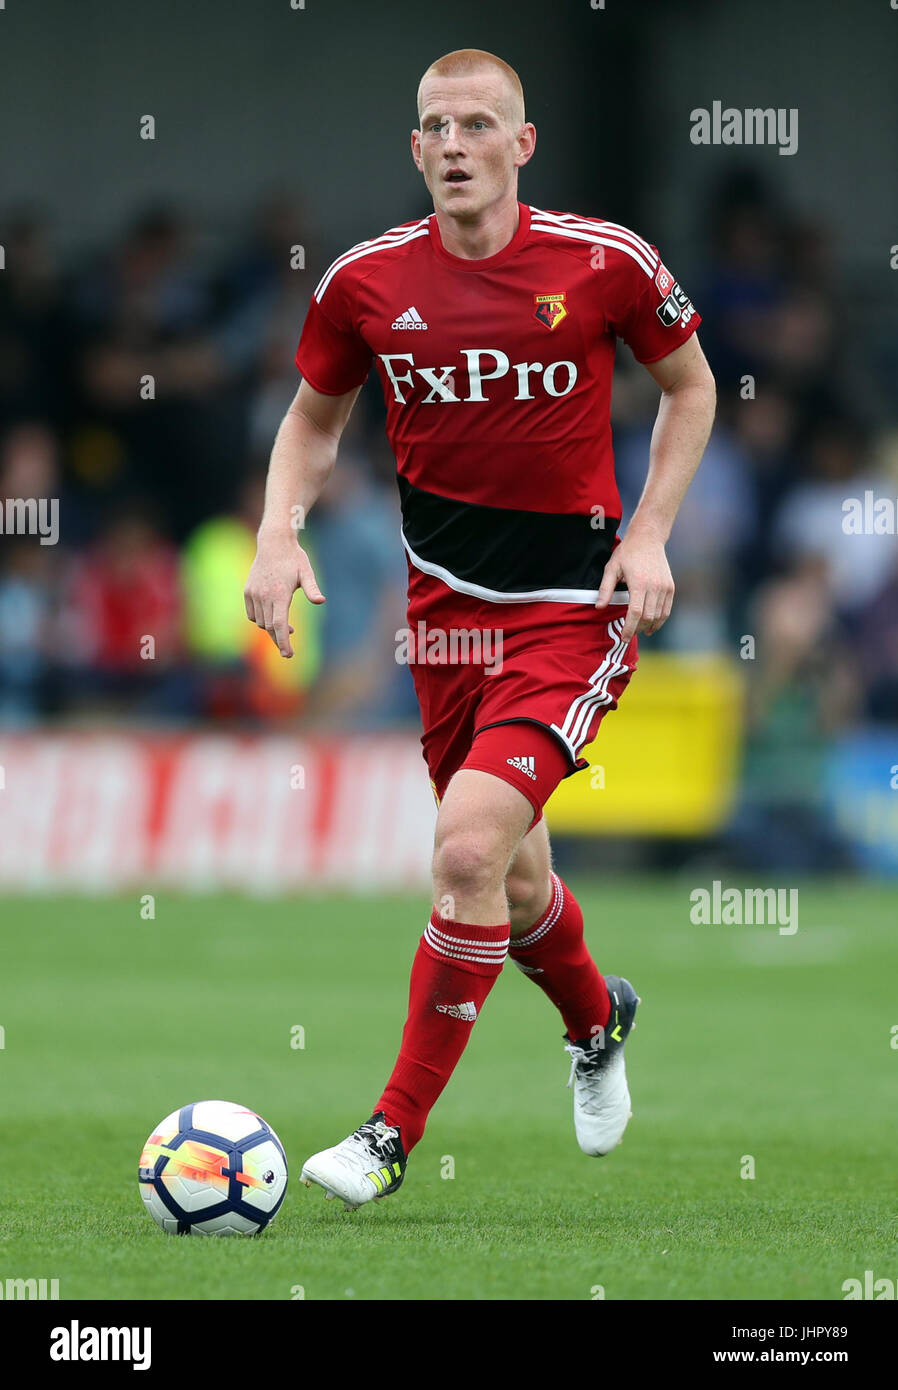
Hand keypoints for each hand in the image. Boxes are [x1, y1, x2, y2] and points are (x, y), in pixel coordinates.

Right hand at [243, 533, 324, 657]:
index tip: (289, 654)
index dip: (283, 642)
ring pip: (260, 622)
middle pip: (270, 627)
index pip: (279, 625)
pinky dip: (260, 620)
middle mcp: (264, 596)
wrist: (273, 543)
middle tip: (288, 651)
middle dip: (279, 641)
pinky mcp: (247, 591)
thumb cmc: (294, 558)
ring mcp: (253, 593)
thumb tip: (321, 601)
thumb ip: (312, 588)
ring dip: (272, 629)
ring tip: (288, 628)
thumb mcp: (307, 572)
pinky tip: (272, 617)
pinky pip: (251, 614)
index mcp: (279, 594)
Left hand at [595, 530, 673, 640]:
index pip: (636, 613)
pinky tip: (651, 626)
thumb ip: (605, 589)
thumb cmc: (628, 552)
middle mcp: (654, 586)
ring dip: (648, 627)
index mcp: (639, 583)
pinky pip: (667, 609)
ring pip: (659, 616)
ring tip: (638, 631)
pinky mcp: (670, 587)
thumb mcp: (612, 568)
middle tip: (627, 635)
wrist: (648, 538)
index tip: (623, 636)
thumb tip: (598, 607)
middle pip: (648, 617)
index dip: (629, 627)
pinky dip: (660, 620)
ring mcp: (665, 587)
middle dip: (637, 629)